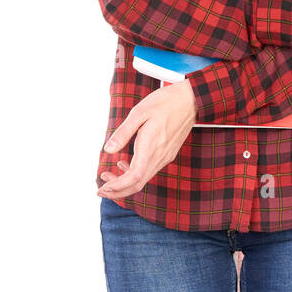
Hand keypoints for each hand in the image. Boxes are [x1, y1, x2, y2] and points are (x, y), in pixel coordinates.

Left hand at [97, 80, 197, 199]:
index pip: (135, 177)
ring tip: (107, 176)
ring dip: (124, 183)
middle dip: (117, 191)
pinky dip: (134, 175)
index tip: (103, 187)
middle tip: (100, 190)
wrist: (191, 100)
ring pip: (143, 179)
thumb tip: (108, 149)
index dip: (118, 186)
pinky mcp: (167, 154)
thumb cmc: (166, 102)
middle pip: (138, 184)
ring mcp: (165, 156)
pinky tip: (124, 164)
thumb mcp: (139, 112)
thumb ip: (123, 132)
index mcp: (151, 146)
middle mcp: (160, 156)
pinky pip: (149, 171)